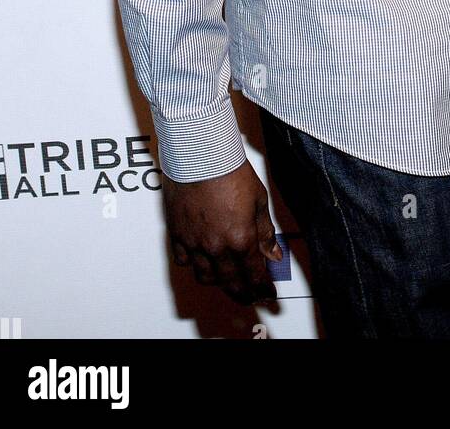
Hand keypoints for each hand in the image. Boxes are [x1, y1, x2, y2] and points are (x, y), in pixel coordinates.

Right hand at [162, 158, 283, 304]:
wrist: (201, 153)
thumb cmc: (229, 169)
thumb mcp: (258, 200)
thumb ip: (265, 231)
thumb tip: (272, 251)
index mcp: (240, 238)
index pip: (254, 275)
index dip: (263, 288)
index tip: (268, 293)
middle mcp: (216, 246)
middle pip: (231, 282)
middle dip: (244, 292)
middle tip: (251, 295)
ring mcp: (194, 242)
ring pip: (205, 277)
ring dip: (219, 282)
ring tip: (227, 280)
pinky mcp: (177, 234)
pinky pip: (183, 261)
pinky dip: (193, 265)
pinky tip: (201, 261)